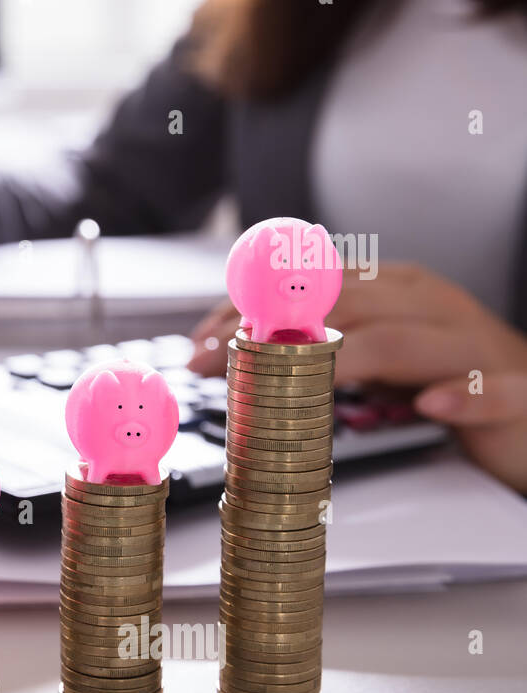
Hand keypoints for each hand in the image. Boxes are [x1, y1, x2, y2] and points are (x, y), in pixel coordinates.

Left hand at [187, 262, 526, 491]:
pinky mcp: (513, 391)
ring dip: (338, 360)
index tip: (198, 342)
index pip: (309, 288)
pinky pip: (487, 390)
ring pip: (403, 340)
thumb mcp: (374, 360)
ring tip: (288, 380)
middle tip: (213, 364)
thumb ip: (322, 346)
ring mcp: (474, 346)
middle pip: (341, 306)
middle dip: (270, 333)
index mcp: (396, 291)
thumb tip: (242, 353)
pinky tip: (429, 405)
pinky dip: (459, 396)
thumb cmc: (448, 384)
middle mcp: (432, 306)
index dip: (250, 312)